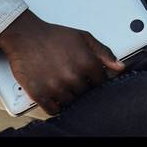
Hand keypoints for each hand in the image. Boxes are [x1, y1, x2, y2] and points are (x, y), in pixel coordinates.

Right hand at [0, 10, 125, 114]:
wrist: (26, 37)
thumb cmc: (53, 36)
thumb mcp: (84, 37)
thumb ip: (104, 52)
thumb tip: (120, 67)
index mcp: (86, 62)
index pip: (100, 82)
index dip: (95, 79)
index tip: (89, 77)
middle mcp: (73, 77)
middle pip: (85, 93)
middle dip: (81, 86)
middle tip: (72, 77)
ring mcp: (56, 87)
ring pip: (71, 102)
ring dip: (68, 95)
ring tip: (61, 82)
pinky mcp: (40, 94)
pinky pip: (53, 110)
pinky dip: (55, 105)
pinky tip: (53, 94)